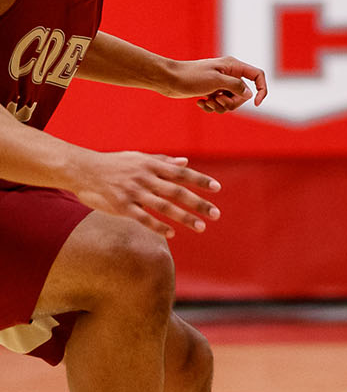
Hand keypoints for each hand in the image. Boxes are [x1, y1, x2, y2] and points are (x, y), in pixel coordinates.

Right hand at [69, 151, 221, 238]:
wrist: (83, 169)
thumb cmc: (115, 163)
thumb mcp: (139, 158)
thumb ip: (163, 162)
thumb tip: (186, 163)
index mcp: (152, 166)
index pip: (182, 173)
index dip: (200, 180)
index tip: (217, 188)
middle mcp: (145, 178)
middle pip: (177, 192)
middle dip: (198, 203)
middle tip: (216, 214)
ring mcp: (133, 193)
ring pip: (163, 207)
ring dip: (184, 218)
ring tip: (201, 227)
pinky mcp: (121, 206)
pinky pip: (143, 218)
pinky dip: (158, 226)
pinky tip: (172, 233)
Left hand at [166, 56, 268, 112]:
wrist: (168, 79)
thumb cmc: (191, 77)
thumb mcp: (216, 81)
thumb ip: (236, 86)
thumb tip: (249, 94)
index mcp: (233, 66)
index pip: (257, 76)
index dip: (261, 89)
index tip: (256, 103)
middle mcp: (229, 74)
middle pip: (243, 94)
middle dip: (232, 102)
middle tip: (218, 99)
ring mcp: (220, 84)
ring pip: (231, 102)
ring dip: (220, 106)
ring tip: (207, 101)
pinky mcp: (211, 92)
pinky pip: (219, 105)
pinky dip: (211, 106)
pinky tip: (200, 102)